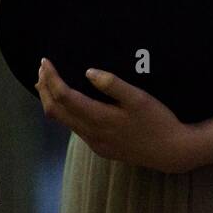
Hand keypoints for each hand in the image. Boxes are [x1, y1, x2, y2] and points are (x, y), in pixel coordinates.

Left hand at [35, 58, 201, 173]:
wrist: (170, 152)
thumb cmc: (158, 121)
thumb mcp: (139, 99)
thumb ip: (114, 85)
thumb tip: (88, 72)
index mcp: (100, 118)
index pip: (64, 97)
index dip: (52, 79)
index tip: (46, 61)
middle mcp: (91, 133)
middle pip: (55, 111)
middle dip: (44, 89)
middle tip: (42, 68)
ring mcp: (94, 142)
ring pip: (63, 121)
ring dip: (51, 100)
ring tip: (48, 83)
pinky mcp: (100, 147)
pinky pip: (74, 128)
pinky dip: (65, 112)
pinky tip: (71, 103)